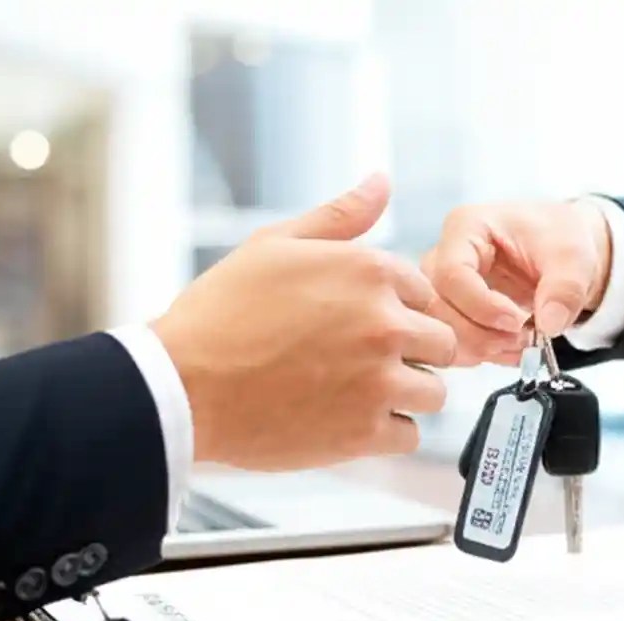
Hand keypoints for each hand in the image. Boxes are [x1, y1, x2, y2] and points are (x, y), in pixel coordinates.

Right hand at [152, 174, 456, 470]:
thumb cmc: (221, 314)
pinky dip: (384, 434)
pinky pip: (409, 436)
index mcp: (371, 271)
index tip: (363, 326)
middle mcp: (385, 323)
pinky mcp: (365, 433)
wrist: (182, 385)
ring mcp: (379, 381)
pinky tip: (346, 421)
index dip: (398, 311)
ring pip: (433, 393)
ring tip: (353, 394)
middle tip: (362, 363)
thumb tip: (382, 181)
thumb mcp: (275, 245)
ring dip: (403, 396)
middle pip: (442, 344)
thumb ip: (340, 216)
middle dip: (412, 353)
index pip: (427, 294)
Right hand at [422, 201, 611, 365]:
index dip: (481, 306)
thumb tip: (549, 324)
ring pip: (440, 328)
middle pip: (437, 305)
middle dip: (477, 333)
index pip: (452, 274)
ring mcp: (446, 286)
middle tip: (519, 341)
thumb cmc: (559, 239)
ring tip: (519, 345)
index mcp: (466, 227)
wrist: (564, 253)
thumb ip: (565, 287)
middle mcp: (445, 255)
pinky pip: (453, 340)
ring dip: (478, 348)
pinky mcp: (454, 311)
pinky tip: (512, 350)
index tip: (517, 321)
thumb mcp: (573, 256)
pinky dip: (482, 354)